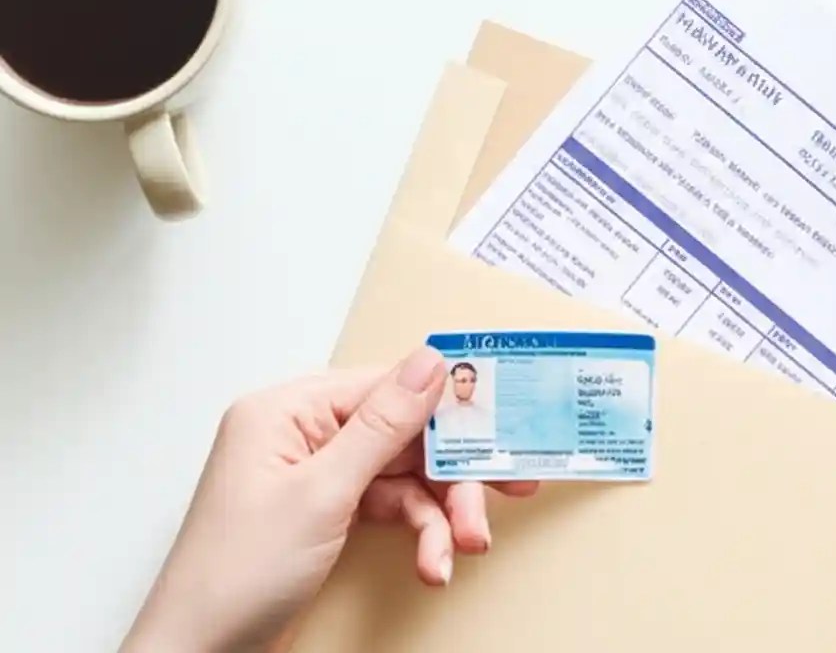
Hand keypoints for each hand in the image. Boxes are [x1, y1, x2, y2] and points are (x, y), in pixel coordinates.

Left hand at [121, 347, 536, 652]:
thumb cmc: (233, 575)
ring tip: (461, 548)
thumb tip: (428, 363)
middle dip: (450, 476)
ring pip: (405, 478)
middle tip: (497, 500)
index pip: (385, 386)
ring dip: (440, 515)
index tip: (498, 418)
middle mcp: (302, 436)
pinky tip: (433, 564)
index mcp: (286, 411)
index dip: (446, 404)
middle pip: (403, 435)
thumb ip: (381, 425)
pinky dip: (419, 536)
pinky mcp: (328, 515)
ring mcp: (316, 477)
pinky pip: (392, 509)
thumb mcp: (321, 493)